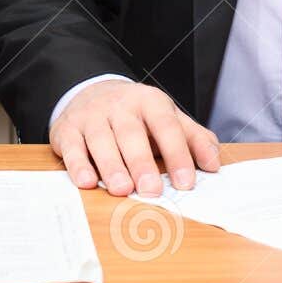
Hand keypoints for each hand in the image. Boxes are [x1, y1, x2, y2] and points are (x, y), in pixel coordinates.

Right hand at [50, 81, 220, 195]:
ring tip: (122, 189)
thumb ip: (194, 139)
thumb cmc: (137, 116)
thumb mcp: (168, 119)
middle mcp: (119, 106)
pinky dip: (77, 164)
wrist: (92, 92)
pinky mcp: (67, 129)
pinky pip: (71, 146)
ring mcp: (91, 116)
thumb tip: (214, 164)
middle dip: (141, 162)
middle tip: (151, 190)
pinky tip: (86, 181)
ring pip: (101, 139)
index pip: (166, 125)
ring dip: (111, 165)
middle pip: (131, 133)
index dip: (177, 153)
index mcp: (150, 102)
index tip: (186, 182)